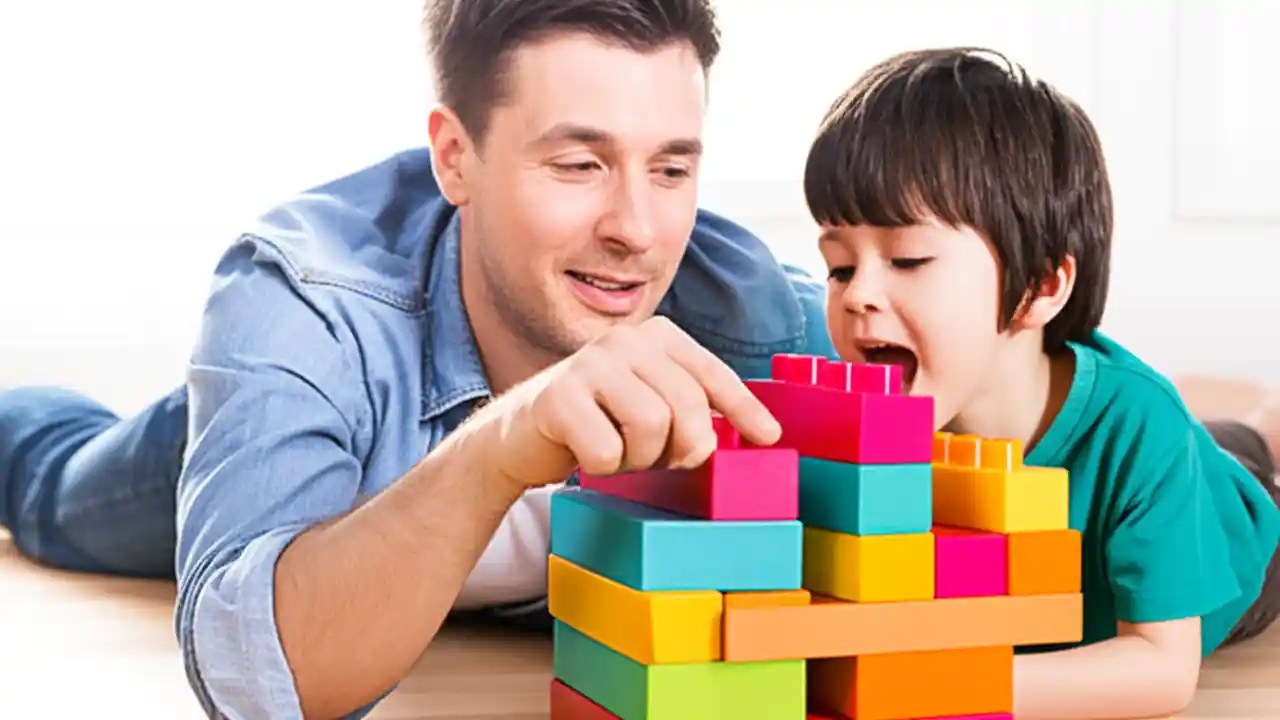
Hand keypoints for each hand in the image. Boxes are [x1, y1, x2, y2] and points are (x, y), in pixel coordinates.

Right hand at [480, 317, 781, 491]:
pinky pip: (608, 451)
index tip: (769, 437)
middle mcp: (625, 340)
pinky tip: (585, 452)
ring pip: (651, 428)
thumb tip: (759, 432)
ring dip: (639, 457)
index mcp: (655, 336)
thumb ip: (693, 406)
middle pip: (687, 406)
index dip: (744, 408)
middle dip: (683, 447)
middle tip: (660, 459)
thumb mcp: (650, 402)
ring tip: (619, 450)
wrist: (519, 436)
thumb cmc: (598, 423)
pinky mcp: (557, 397)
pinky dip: (602, 466)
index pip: (710, 373)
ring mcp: (589, 364)